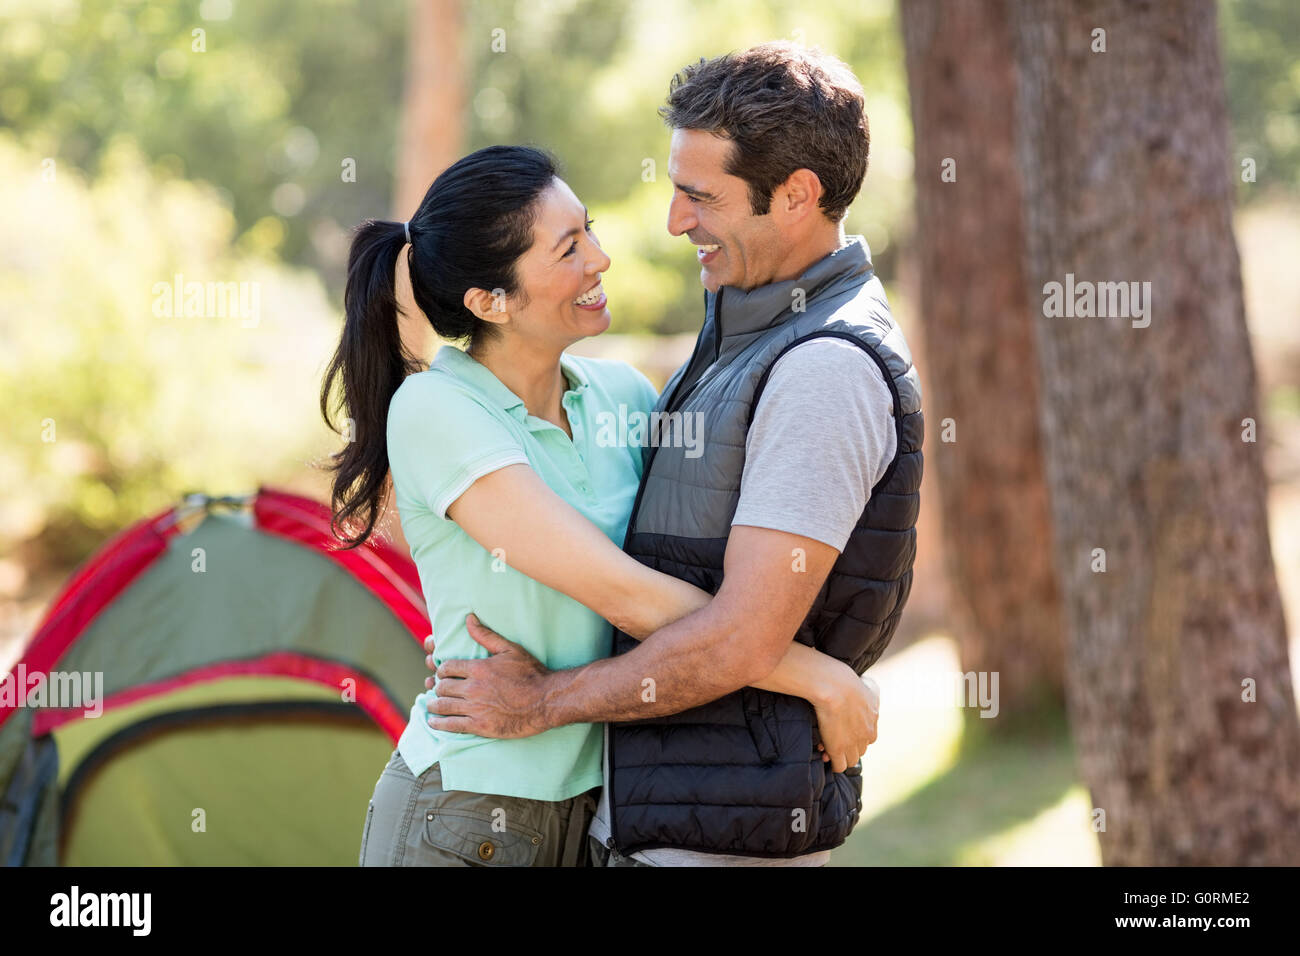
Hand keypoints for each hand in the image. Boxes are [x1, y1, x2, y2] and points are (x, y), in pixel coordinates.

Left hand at [425, 614, 552, 738]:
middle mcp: (473, 688)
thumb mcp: (510, 649)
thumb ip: (486, 635)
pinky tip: (433, 722)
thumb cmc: (531, 673)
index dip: (442, 671)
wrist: (546, 701)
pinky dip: (438, 723)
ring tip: (432, 705)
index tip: (443, 674)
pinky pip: (451, 725)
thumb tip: (468, 618)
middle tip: (438, 690)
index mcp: (478, 668)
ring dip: (434, 705)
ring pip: (443, 706)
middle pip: (442, 687)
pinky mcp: (480, 726)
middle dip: (438, 687)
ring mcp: (475, 708)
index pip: (447, 668)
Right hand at [813, 666, 878, 773]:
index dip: (855, 736)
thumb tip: (869, 689)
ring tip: (828, 747)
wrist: (834, 686)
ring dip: (841, 756)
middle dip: (849, 747)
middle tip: (835, 740)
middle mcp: (866, 734)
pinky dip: (833, 762)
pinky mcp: (837, 749)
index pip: (868, 737)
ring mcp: (852, 743)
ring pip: (851, 760)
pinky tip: (826, 753)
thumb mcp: (869, 685)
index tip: (844, 731)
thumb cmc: (846, 680)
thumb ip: (872, 692)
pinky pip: (839, 766)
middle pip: (860, 749)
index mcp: (873, 719)